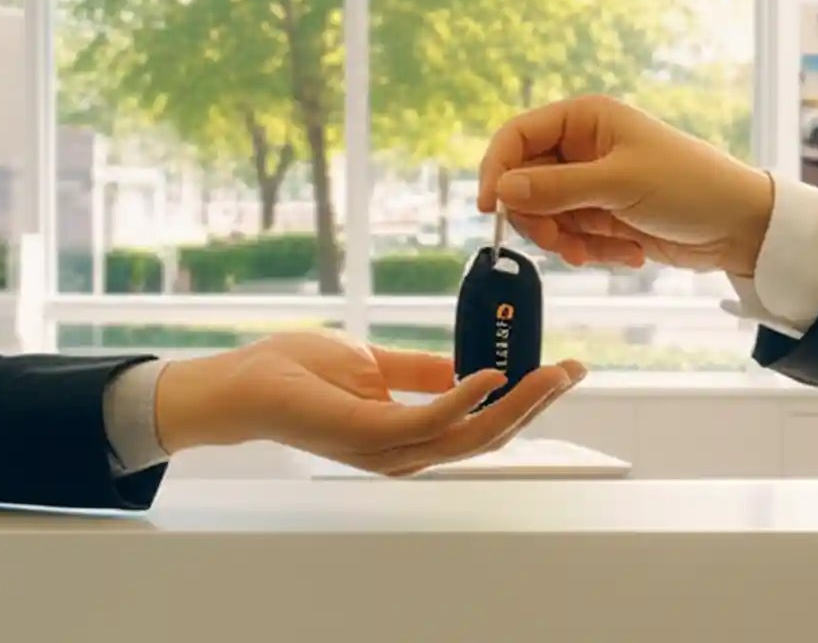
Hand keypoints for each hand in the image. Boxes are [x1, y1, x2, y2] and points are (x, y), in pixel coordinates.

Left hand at [153, 330, 585, 476]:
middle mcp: (405, 453)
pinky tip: (490, 375)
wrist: (243, 382)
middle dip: (537, 405)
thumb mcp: (375, 365)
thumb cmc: (298, 373)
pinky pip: (429, 421)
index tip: (561, 372)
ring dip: (516, 404)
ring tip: (551, 374)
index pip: (481, 428)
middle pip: (488, 438)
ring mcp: (387, 449)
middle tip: (574, 372)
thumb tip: (466, 365)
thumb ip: (420, 371)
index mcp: (409, 436)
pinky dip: (465, 400)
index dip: (525, 402)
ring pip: (470, 436)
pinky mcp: (368, 434)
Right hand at [478, 95, 774, 276]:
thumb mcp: (620, 185)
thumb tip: (502, 191)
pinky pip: (571, 235)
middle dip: (540, 219)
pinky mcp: (601, 214)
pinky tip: (628, 251)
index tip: (491, 208)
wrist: (739, 227)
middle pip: (524, 183)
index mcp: (584, 119)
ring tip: (602, 251)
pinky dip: (591, 249)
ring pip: (544, 216)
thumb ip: (557, 188)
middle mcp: (581, 146)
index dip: (497, 170)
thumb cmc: (689, 188)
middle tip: (562, 243)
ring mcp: (589, 183)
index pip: (516, 137)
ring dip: (567, 241)